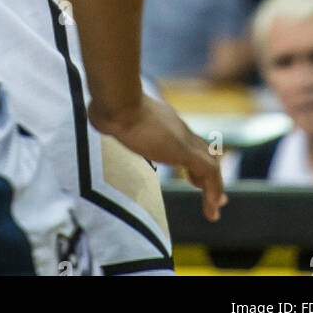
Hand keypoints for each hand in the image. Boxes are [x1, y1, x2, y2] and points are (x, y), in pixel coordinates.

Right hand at [89, 94, 226, 221]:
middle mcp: (176, 128)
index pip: (185, 141)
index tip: (192, 177)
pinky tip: (211, 209)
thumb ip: (110, 118)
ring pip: (210, 163)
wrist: (117, 103)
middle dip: (210, 175)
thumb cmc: (109, 107)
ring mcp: (183, 138)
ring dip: (214, 188)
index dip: (192, 160)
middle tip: (217, 198)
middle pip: (203, 151)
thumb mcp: (111, 114)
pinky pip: (210, 173)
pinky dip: (213, 191)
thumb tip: (96, 116)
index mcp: (162, 121)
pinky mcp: (185, 150)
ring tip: (214, 210)